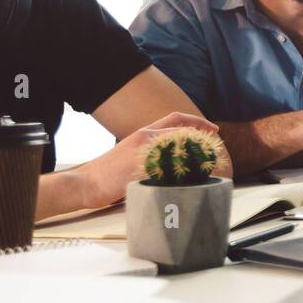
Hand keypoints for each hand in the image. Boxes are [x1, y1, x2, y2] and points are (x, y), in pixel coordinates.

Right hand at [75, 113, 221, 208]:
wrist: (85, 183)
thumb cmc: (108, 173)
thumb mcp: (132, 154)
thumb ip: (152, 151)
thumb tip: (173, 157)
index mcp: (143, 134)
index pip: (175, 119)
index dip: (197, 121)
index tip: (213, 128)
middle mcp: (144, 138)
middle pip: (182, 129)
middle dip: (203, 135)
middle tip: (217, 144)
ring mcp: (142, 152)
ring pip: (178, 146)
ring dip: (196, 153)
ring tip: (208, 160)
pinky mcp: (140, 168)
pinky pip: (167, 166)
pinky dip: (182, 169)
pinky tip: (191, 176)